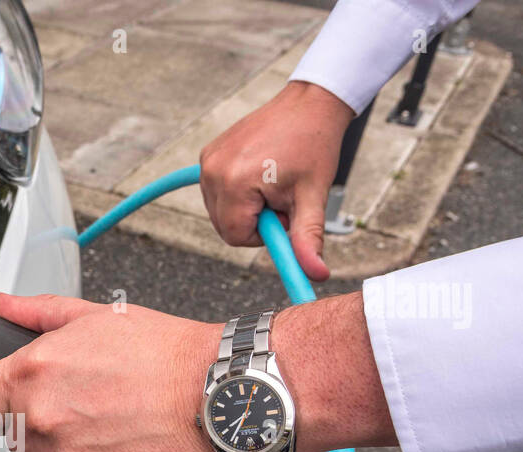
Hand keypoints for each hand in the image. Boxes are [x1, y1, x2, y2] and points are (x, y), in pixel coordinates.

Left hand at [0, 292, 236, 451]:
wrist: (228, 400)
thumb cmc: (172, 358)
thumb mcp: (99, 318)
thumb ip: (39, 314)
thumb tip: (5, 306)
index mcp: (33, 377)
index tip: (18, 400)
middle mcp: (44, 426)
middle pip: (20, 439)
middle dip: (47, 425)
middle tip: (95, 408)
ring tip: (125, 429)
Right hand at [199, 81, 353, 281]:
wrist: (309, 104)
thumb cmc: (313, 146)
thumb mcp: (313, 196)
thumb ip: (308, 239)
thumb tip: (316, 275)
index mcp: (234, 182)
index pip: (236, 236)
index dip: (264, 234)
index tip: (285, 212)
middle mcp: (212, 171)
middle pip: (225, 226)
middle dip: (254, 221)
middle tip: (281, 196)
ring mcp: (207, 161)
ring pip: (220, 211)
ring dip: (247, 207)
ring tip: (273, 182)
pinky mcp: (207, 155)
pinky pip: (218, 192)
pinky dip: (237, 192)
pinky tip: (260, 173)